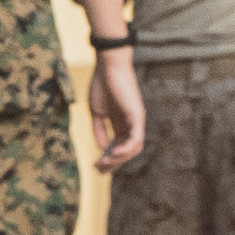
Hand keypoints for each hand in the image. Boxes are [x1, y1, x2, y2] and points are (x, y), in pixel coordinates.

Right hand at [88, 47, 145, 171]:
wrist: (107, 66)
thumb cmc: (102, 84)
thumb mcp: (97, 111)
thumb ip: (99, 129)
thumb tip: (103, 147)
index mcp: (122, 123)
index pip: (119, 147)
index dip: (109, 158)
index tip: (96, 166)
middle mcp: (131, 124)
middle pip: (127, 151)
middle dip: (113, 163)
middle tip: (98, 168)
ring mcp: (136, 120)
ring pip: (133, 148)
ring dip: (119, 159)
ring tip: (104, 162)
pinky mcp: (137, 115)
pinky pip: (136, 139)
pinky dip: (127, 149)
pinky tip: (114, 154)